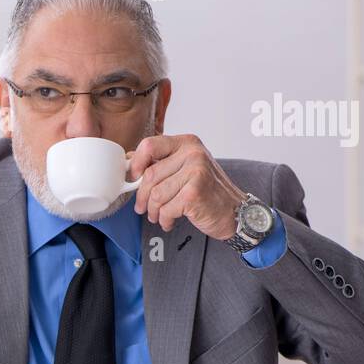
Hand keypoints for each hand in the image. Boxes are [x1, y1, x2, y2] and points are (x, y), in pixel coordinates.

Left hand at [128, 133, 246, 238]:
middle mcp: (192, 153)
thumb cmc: (207, 191)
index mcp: (187, 143)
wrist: (235, 211)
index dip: (136, 163)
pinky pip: (166, 209)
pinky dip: (165, 219)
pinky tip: (170, 221)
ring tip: (158, 216)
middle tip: (142, 207)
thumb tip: (129, 161)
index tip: (134, 178)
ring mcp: (195, 172)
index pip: (149, 145)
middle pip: (149, 175)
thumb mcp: (185, 168)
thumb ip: (161, 162)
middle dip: (142, 196)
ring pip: (156, 194)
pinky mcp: (194, 192)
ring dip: (153, 211)